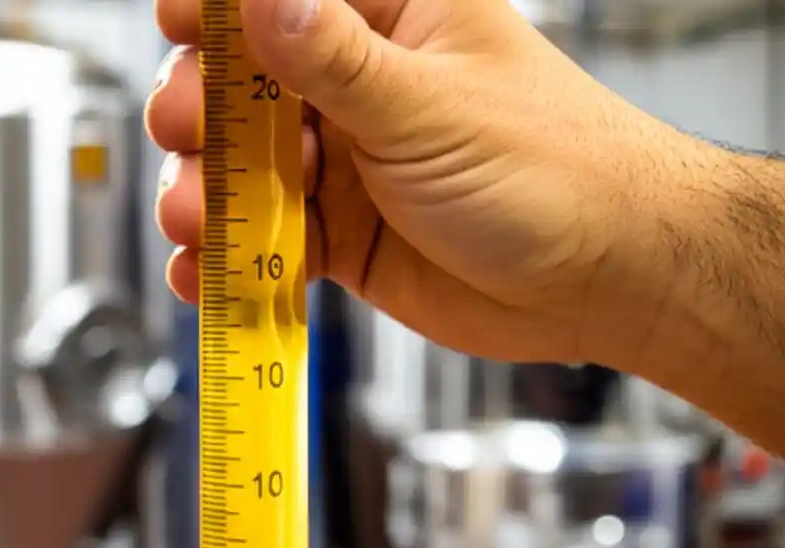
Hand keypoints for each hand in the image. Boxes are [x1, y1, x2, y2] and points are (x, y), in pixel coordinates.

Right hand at [148, 0, 707, 364]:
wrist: (606, 283)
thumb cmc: (555, 170)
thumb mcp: (430, 107)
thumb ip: (334, 60)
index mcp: (391, 21)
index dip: (220, 8)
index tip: (178, 25)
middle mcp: (358, 88)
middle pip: (240, 83)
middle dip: (199, 109)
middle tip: (188, 132)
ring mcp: (344, 164)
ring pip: (241, 168)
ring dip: (203, 193)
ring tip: (195, 221)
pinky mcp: (341, 235)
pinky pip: (265, 241)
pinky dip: (230, 260)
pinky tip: (208, 273)